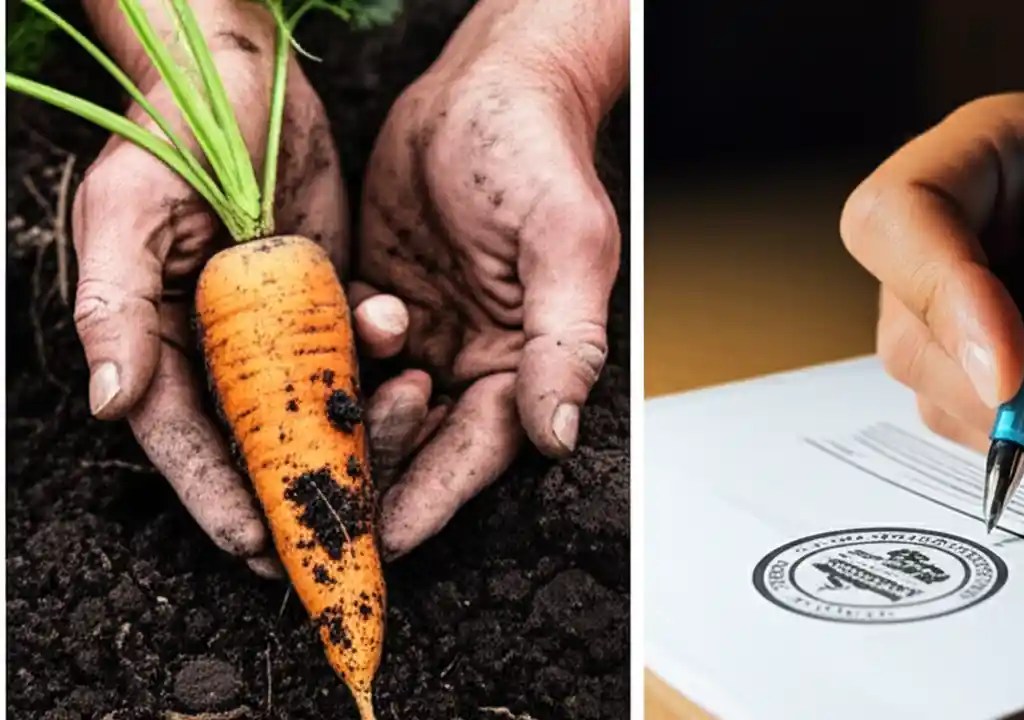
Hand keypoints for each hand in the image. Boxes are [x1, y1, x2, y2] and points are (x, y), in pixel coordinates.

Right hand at [72, 0, 347, 574]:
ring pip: (315, 403)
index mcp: (159, 342)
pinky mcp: (326, 303)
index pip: (186, 438)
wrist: (242, 79)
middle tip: (338, 527)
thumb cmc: (170, 136)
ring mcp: (276, 329)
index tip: (253, 541)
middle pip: (257, 437)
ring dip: (354, 421)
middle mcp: (219, 348)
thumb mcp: (127, 214)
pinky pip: (354, 352)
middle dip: (297, 482)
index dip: (216, 494)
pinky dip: (376, 356)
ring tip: (398, 414)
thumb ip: (115, 309)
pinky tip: (396, 339)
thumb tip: (108, 405)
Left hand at [351, 0, 626, 558]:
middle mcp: (473, 356)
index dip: (435, 495)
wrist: (484, 86)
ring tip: (300, 430)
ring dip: (339, 420)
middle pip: (421, 440)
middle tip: (319, 498)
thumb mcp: (564, 246)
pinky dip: (317, 365)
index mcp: (525, 359)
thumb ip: (565, 343)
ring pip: (373, 405)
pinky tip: (292, 360)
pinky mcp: (377, 300)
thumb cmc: (535, 154)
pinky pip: (340, 352)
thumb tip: (559, 433)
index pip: (481, 447)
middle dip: (374, 471)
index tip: (386, 537)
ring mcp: (423, 332)